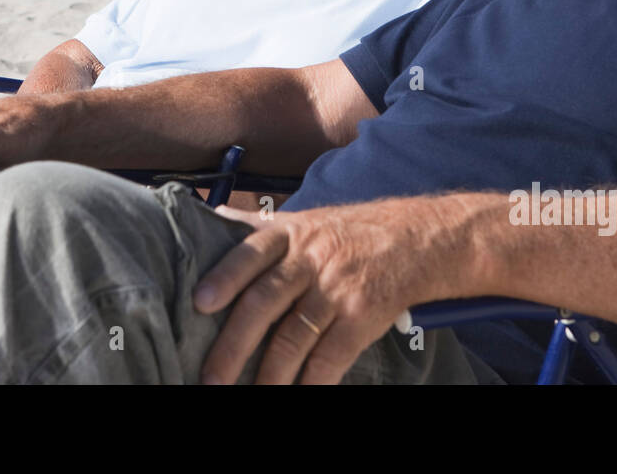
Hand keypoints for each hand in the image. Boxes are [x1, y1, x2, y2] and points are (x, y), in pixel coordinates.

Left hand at [193, 200, 434, 383]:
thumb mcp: (303, 220)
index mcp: (290, 234)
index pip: (251, 253)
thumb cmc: (348, 233)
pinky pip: (329, 358)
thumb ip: (257, 228)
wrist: (416, 240)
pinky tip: (296, 394)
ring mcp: (337, 290)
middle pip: (265, 301)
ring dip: (268, 375)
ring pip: (293, 338)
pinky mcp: (361, 317)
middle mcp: (311, 260)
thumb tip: (205, 222)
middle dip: (233, 344)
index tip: (200, 303)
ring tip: (248, 396)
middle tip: (210, 377)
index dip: (225, 277)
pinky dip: (310, 383)